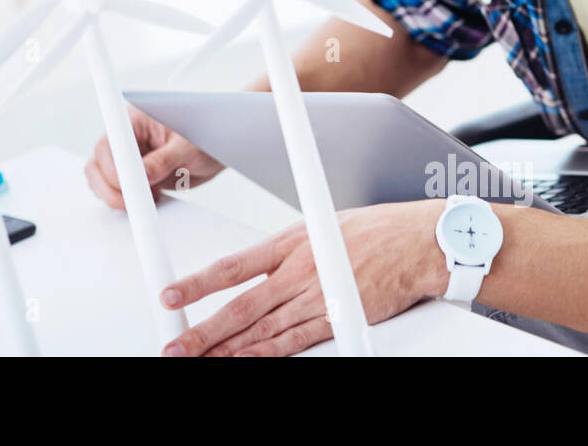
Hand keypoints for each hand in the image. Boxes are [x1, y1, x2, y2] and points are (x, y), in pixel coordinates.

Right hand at [83, 104, 224, 209]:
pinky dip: (123, 200)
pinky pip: (115, 190)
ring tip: (148, 199)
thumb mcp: (188, 148)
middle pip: (98, 164)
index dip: (113, 166)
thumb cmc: (207, 136)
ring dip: (116, 196)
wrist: (219, 148)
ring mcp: (127, 157)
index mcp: (136, 120)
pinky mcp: (133, 174)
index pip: (110, 142)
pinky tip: (147, 201)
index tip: (129, 185)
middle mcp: (126, 138)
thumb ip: (164, 160)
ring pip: (101, 179)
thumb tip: (144, 175)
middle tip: (135, 203)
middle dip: (110, 187)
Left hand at [158, 200, 446, 355]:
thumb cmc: (374, 231)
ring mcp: (318, 298)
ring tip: (200, 360)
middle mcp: (299, 272)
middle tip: (176, 345)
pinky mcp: (337, 319)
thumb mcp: (320, 224)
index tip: (170, 296)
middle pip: (241, 307)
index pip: (232, 267)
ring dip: (228, 349)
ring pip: (262, 330)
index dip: (197, 284)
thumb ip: (286, 249)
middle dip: (204, 329)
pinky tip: (246, 361)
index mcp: (290, 242)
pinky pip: (295, 343)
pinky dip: (267, 355)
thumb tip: (258, 266)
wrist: (417, 244)